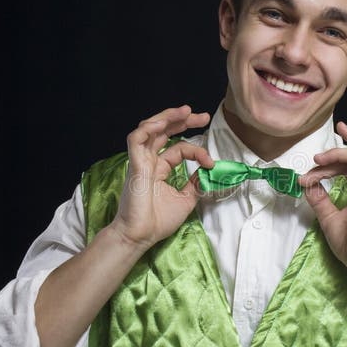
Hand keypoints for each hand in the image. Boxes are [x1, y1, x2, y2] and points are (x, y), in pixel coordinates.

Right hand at [110, 105, 213, 250]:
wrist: (141, 236)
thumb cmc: (158, 221)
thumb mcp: (186, 199)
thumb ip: (196, 183)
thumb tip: (208, 171)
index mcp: (159, 168)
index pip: (179, 149)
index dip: (197, 151)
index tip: (211, 161)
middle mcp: (149, 161)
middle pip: (164, 131)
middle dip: (183, 120)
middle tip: (203, 116)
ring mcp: (141, 161)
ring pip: (149, 128)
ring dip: (167, 117)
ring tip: (185, 111)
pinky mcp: (134, 165)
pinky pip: (136, 139)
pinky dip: (148, 128)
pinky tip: (163, 123)